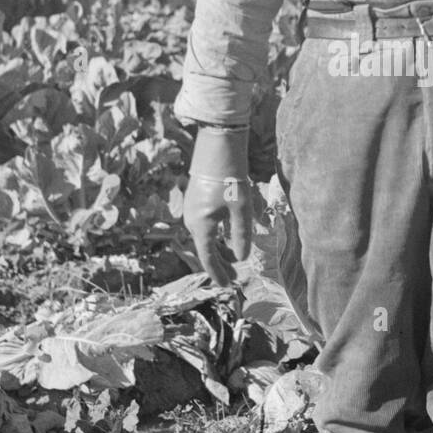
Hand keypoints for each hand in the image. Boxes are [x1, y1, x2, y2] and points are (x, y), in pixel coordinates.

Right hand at [182, 129, 252, 285]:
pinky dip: (217, 236)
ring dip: (220, 250)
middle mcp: (191, 221)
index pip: (208, 258)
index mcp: (201, 227)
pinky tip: (229, 237)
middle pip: (206, 250)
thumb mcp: (242, 209)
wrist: (217, 146)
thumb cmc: (231, 177)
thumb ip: (241, 236)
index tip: (229, 286)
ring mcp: (192, 211)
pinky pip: (205, 227)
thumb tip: (241, 258)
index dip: (219, 274)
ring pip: (206, 238)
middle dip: (221, 264)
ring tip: (236, 258)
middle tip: (237, 277)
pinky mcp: (196, 201)